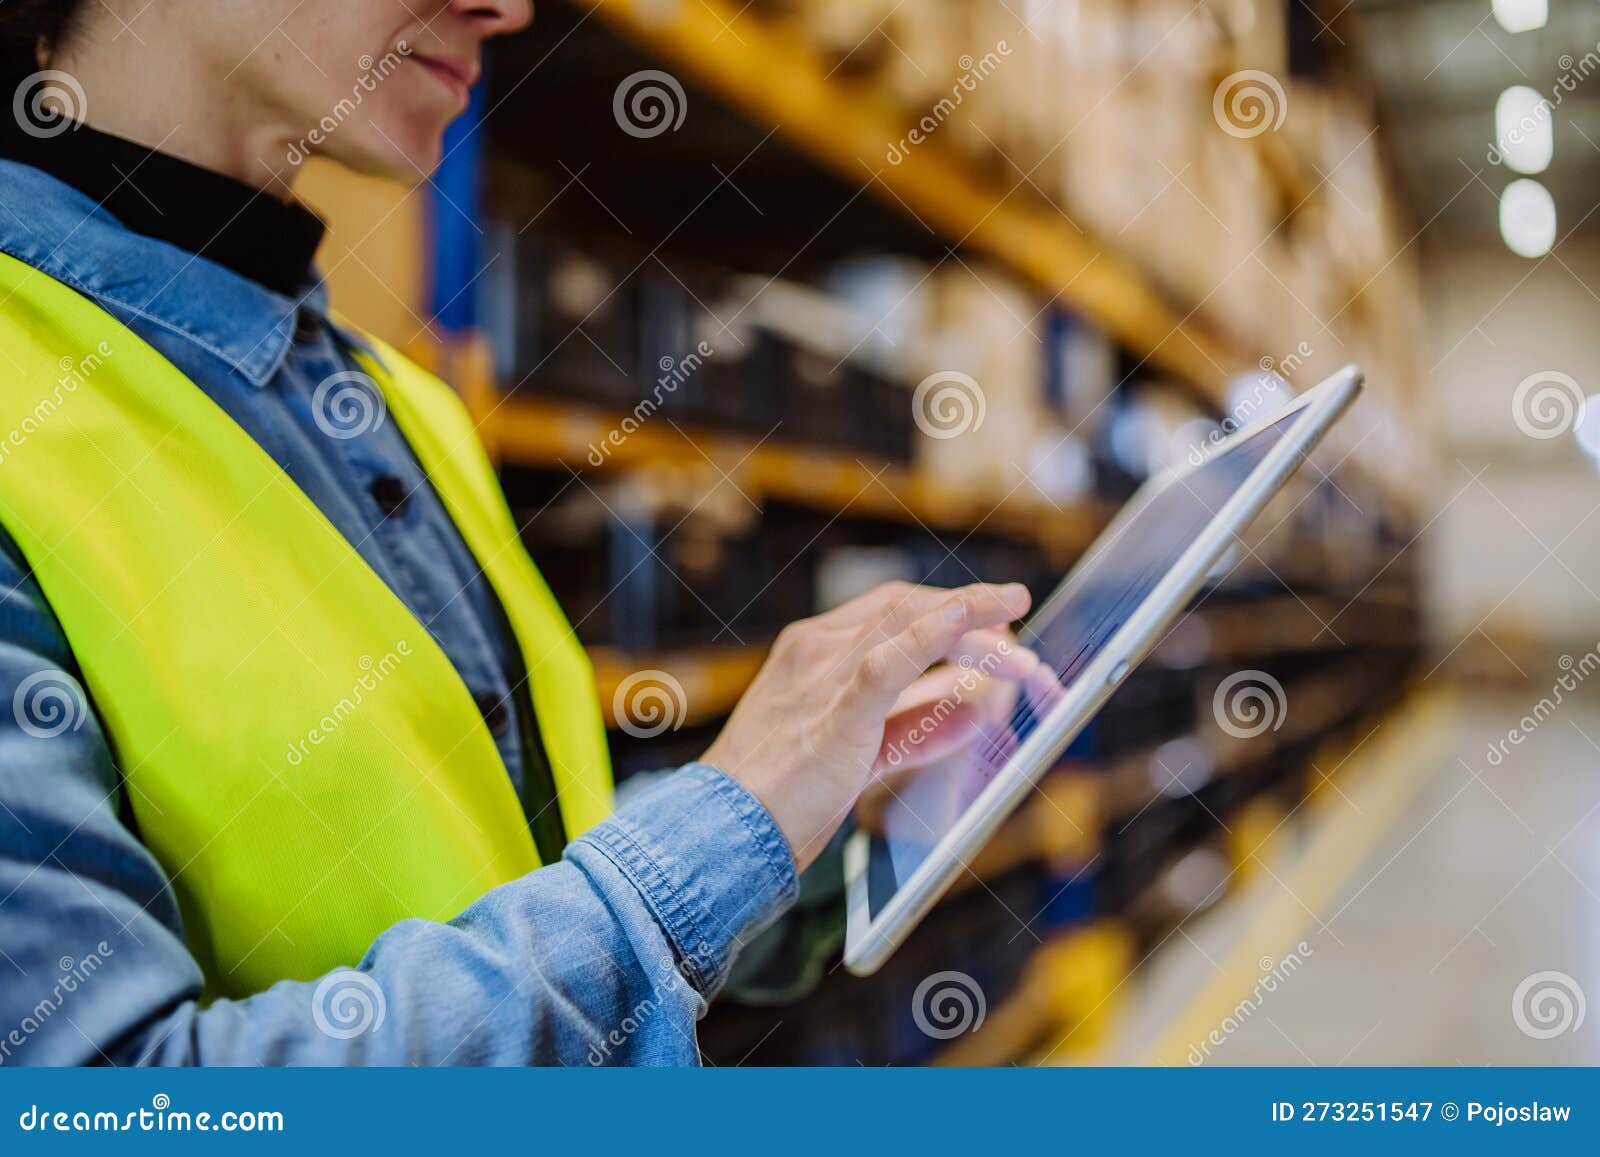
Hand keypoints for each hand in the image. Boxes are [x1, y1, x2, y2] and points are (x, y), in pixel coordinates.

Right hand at [701, 581, 1031, 869]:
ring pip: (906, 622)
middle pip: (905, 607)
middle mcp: (813, 650)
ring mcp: (821, 676)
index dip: (945, 610)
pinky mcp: (835, 713)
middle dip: (968, 611)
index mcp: (809, 652)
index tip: (989, 618)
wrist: (723, 830)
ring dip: (971, 623)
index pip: (889, 611)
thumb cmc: (779, 799)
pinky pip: (890, 661)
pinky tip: (967, 618)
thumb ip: (914, 729)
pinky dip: (932, 634)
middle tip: (1016, 622)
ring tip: (1017, 631)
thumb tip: (974, 714)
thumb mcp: (856, 753)